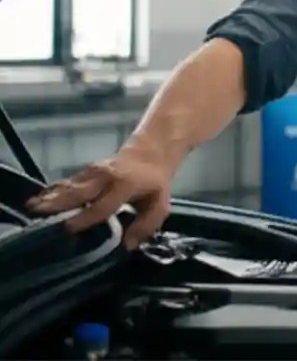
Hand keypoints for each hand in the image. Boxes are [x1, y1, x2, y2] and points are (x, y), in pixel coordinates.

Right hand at [25, 134, 181, 248]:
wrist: (150, 153)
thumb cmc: (154, 184)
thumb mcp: (159, 205)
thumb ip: (145, 226)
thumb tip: (127, 246)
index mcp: (125, 186)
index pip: (102, 205)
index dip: (86, 217)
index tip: (67, 228)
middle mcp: (105, 177)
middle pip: (79, 192)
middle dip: (58, 203)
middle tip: (38, 215)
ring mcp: (93, 172)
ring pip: (69, 186)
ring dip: (50, 197)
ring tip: (31, 208)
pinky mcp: (85, 172)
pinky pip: (66, 183)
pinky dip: (51, 191)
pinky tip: (37, 200)